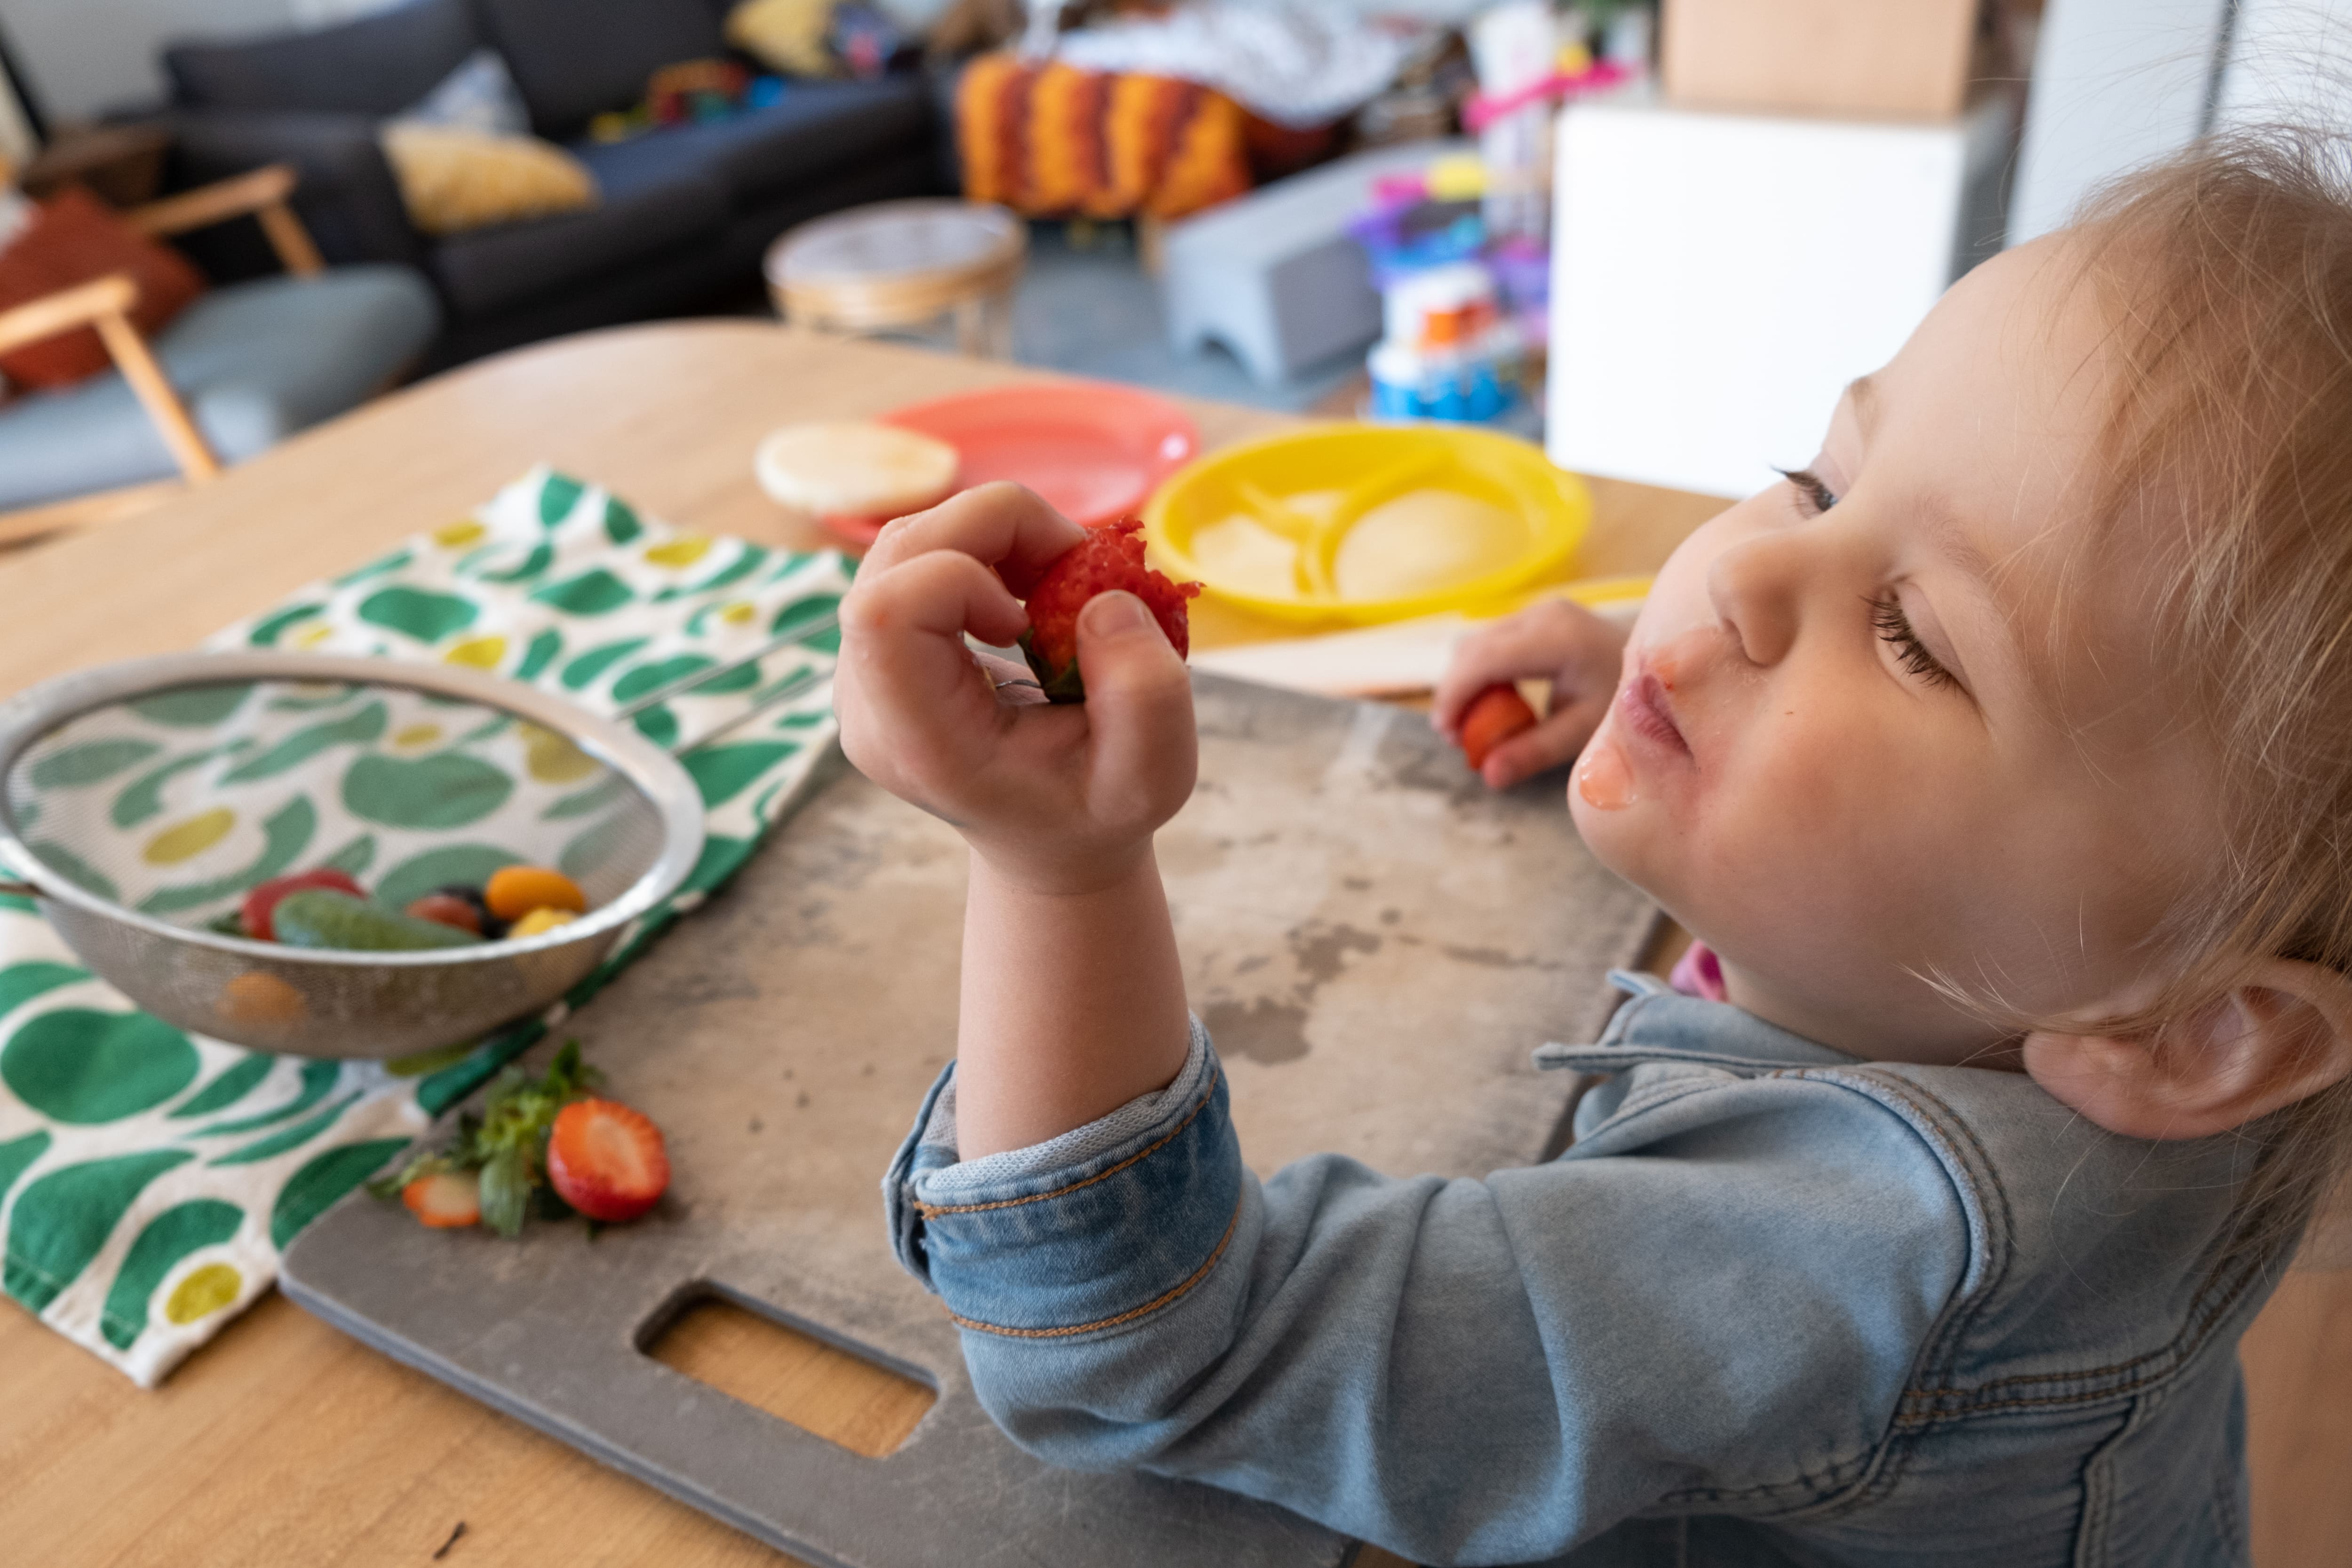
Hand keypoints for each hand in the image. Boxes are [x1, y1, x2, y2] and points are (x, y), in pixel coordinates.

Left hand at [835, 483, 1198, 894]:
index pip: (886, 613)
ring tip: (1054, 584)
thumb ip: (1147, 695)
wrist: (1046, 834)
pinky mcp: (878, 644)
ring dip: (993, 534)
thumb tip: (1104, 601)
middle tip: (1071, 572)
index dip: (965, 579)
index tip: (1032, 621)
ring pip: (905, 541)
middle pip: (898, 553)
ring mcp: (862, 670)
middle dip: (997, 529)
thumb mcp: (1154, 776)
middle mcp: (867, 703)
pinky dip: (981, 547)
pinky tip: (1025, 591)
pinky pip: (915, 555)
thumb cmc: (1094, 811)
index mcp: (919, 744)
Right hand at [1432, 599, 1627, 788]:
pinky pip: (1492, 642)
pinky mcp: (1538, 616)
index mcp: (1557, 638)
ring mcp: (1540, 610)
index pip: (1483, 659)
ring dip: (1465, 683)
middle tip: (1457, 739)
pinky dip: (1481, 673)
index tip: (1447, 734)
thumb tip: (1488, 777)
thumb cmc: (1628, 702)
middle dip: (1454, 693)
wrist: (1665, 668)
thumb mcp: (1582, 732)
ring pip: (1476, 642)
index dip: (1454, 695)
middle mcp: (1544, 614)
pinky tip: (1493, 705)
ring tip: (1472, 726)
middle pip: (1472, 648)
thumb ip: (1534, 752)